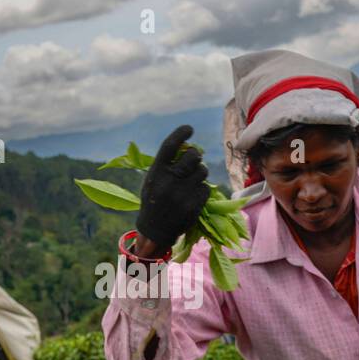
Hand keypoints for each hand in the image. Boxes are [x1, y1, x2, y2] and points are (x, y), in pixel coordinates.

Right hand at [135, 124, 210, 248]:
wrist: (155, 230)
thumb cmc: (154, 200)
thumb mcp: (153, 180)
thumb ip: (167, 165)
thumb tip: (188, 147)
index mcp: (156, 172)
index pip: (169, 146)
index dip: (180, 133)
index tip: (189, 129)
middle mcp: (168, 181)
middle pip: (193, 156)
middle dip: (196, 156)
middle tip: (193, 161)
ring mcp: (182, 194)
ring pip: (202, 172)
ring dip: (199, 174)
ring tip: (190, 181)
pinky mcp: (193, 205)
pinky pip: (205, 189)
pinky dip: (201, 190)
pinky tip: (191, 197)